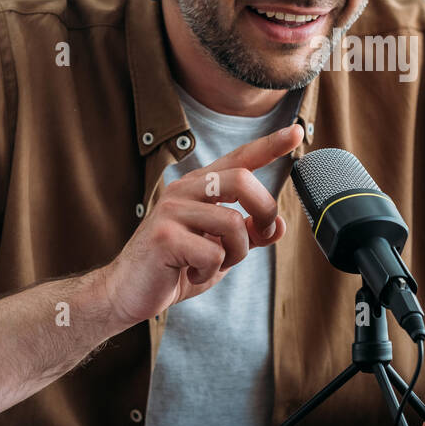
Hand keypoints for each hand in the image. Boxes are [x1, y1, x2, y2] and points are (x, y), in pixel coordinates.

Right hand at [101, 124, 303, 324]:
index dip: (269, 145)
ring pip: (232, 222)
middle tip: (261, 236)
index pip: (239, 158)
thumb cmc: (174, 268)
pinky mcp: (164, 235)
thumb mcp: (220, 250)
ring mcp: (171, 210)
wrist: (127, 293)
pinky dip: (210, 271)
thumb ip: (247, 234)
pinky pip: (213, 251)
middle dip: (264, 211)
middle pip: (242, 180)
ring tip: (214, 265)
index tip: (297, 131)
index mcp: (199, 187)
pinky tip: (192, 274)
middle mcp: (184, 189)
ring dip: (235, 254)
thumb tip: (279, 225)